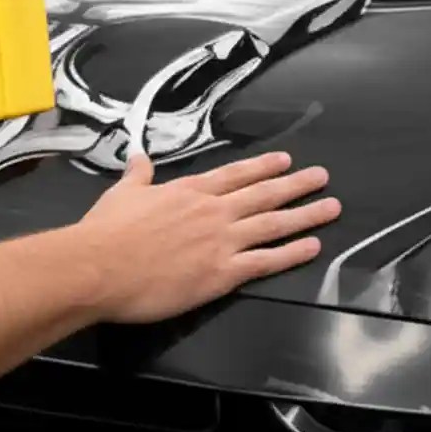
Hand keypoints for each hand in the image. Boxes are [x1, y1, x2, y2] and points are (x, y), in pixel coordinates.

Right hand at [75, 151, 340, 323]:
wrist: (99, 268)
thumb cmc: (106, 232)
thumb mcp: (122, 194)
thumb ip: (137, 176)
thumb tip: (138, 157)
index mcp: (189, 191)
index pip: (235, 175)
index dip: (263, 167)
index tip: (286, 161)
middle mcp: (213, 211)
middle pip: (264, 194)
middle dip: (297, 184)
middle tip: (322, 177)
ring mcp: (221, 241)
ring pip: (274, 224)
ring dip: (306, 215)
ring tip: (331, 207)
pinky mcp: (222, 274)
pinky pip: (266, 261)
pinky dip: (292, 253)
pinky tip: (313, 246)